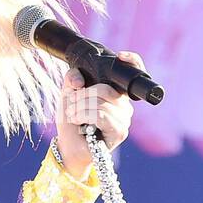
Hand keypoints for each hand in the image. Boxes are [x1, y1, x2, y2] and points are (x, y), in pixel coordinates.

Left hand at [53, 50, 142, 178]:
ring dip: (79, 108)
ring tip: (73, 115)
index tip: (120, 56)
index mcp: (115, 93)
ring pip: (100, 103)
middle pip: (105, 89)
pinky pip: (101, 115)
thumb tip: (79, 80)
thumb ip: (71, 78)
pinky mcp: (119, 132)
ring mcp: (124, 119)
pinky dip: (83, 116)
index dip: (132, 61)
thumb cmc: (72, 121)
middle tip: (71, 105)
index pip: (134, 72)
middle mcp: (124, 105)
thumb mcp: (68, 94)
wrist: (69, 146)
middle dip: (81, 96)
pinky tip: (78, 122)